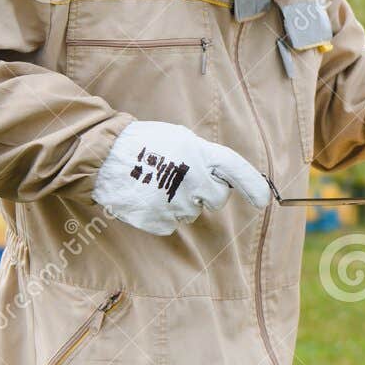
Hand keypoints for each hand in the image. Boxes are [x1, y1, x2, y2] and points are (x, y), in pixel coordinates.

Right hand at [92, 120, 269, 235]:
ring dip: (180, 203)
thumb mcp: (179, 139)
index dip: (253, 185)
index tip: (263, 200)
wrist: (101, 157)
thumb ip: (204, 157)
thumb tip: (223, 176)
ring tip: (157, 184)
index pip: (235, 169)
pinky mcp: (157, 221)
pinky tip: (147, 198)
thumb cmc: (142, 145)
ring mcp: (174, 202)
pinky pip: (171, 224)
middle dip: (207, 194)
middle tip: (182, 180)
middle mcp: (191, 179)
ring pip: (192, 213)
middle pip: (217, 199)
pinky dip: (162, 215)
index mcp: (198, 153)